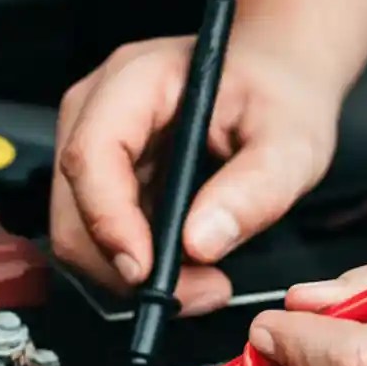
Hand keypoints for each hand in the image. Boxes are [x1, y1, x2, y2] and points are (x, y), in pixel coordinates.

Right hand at [50, 31, 341, 315]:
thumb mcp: (291, 141)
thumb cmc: (279, 92)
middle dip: (125, 264)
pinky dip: (138, 263)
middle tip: (199, 290)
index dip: (110, 221)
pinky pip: (98, 235)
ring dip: (132, 273)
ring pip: (80, 231)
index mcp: (137, 80)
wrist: (276, 75)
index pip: (92, 154)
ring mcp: (93, 142)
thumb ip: (254, 189)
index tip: (147, 272)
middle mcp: (98, 108)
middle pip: (75, 206)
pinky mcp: (101, 176)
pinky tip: (187, 265)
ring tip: (203, 281)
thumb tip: (200, 243)